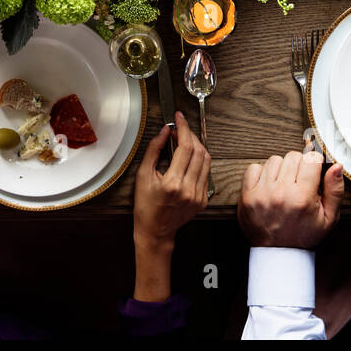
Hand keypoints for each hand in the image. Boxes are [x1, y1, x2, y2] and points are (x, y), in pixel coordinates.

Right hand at [134, 112, 209, 249]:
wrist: (155, 231)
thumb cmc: (146, 206)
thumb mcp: (143, 175)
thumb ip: (154, 150)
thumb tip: (164, 132)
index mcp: (173, 183)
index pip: (185, 147)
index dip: (183, 129)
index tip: (178, 119)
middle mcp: (189, 189)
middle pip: (199, 151)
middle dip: (191, 135)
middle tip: (180, 129)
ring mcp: (198, 196)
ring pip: (206, 161)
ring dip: (197, 146)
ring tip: (185, 141)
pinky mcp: (203, 199)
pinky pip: (206, 173)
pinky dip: (199, 160)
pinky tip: (189, 158)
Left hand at [238, 150, 342, 248]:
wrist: (278, 254)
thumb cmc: (304, 236)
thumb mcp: (329, 218)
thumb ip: (335, 190)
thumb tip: (337, 166)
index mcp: (303, 198)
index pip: (310, 159)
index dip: (314, 163)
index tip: (313, 170)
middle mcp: (281, 193)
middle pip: (293, 157)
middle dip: (299, 166)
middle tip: (299, 182)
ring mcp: (262, 193)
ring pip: (274, 160)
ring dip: (281, 169)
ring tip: (284, 185)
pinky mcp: (247, 195)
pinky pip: (254, 168)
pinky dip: (261, 173)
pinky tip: (268, 186)